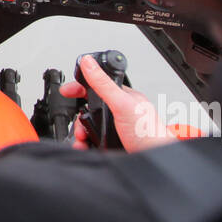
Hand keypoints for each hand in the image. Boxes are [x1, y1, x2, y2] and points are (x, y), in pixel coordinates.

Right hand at [61, 54, 177, 152]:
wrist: (154, 159)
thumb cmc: (149, 132)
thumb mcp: (122, 104)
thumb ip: (103, 84)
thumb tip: (89, 63)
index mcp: (122, 98)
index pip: (96, 87)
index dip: (79, 88)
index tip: (66, 91)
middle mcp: (117, 113)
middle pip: (88, 110)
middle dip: (79, 119)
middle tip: (79, 126)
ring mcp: (114, 129)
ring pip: (88, 127)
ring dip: (80, 134)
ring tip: (82, 139)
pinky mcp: (110, 144)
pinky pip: (91, 142)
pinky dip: (84, 145)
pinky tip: (85, 147)